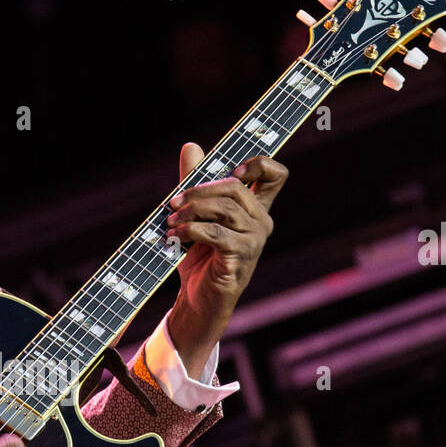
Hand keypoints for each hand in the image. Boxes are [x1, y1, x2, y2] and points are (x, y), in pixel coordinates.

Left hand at [166, 142, 287, 375]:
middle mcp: (261, 222)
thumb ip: (195, 181)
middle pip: (236, 187)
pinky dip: (190, 230)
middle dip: (199, 190)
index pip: (275, 175)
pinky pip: (216, 233)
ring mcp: (254, 241)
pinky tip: (174, 236)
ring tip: (170, 221)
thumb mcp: (195, 214)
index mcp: (255, 208)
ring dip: (191, 211)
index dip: (257, 164)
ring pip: (225, 209)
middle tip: (173, 201)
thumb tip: (191, 146)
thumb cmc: (199, 257)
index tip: (230, 170)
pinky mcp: (240, 257)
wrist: (198, 300)